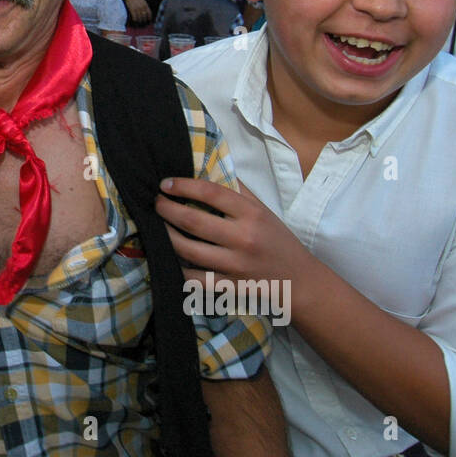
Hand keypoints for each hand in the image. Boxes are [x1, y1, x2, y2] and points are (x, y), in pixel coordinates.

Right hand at [120, 0, 151, 24]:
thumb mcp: (142, 0)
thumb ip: (145, 5)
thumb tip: (146, 11)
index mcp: (145, 5)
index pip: (149, 13)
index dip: (149, 18)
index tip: (149, 20)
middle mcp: (142, 7)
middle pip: (144, 16)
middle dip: (144, 21)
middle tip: (144, 24)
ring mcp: (137, 9)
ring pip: (140, 18)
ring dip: (140, 21)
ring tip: (139, 23)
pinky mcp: (132, 10)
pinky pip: (134, 17)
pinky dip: (135, 20)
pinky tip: (134, 21)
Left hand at [154, 177, 314, 286]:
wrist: (299, 280)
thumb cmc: (277, 240)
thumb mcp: (263, 210)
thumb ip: (237, 192)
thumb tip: (207, 169)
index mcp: (252, 214)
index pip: (210, 193)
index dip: (183, 186)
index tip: (165, 184)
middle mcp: (242, 238)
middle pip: (192, 220)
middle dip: (166, 209)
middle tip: (156, 203)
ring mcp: (234, 264)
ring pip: (187, 249)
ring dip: (166, 235)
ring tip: (158, 226)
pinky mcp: (229, 286)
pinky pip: (194, 277)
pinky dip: (178, 267)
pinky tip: (170, 256)